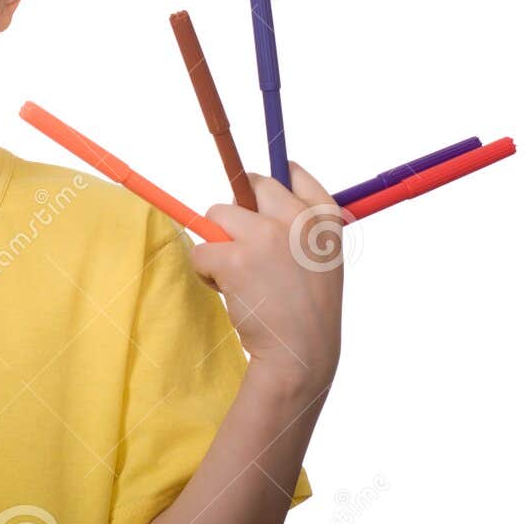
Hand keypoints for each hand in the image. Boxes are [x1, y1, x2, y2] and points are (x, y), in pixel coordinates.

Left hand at [188, 161, 343, 392]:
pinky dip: (205, 271)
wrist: (301, 352)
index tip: (260, 199)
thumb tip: (252, 192)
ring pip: (216, 213)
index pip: (292, 171)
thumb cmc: (306, 308)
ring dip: (218, 242)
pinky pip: (199, 250)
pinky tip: (228, 290)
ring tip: (239, 274)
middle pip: (249, 184)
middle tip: (243, 246)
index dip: (269, 185)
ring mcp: (265, 236)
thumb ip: (298, 225)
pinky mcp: (234, 258)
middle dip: (237, 212)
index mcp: (324, 217)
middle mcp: (297, 219)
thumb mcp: (321, 257)